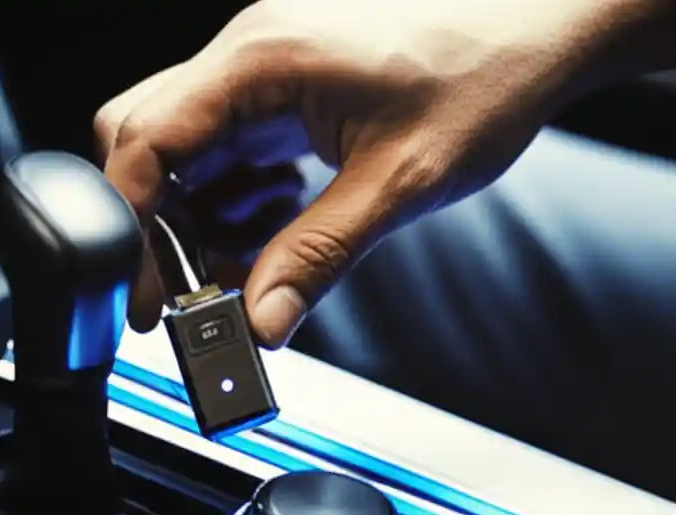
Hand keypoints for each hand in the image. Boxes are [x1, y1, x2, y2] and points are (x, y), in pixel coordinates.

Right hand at [95, 0, 654, 346]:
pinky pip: (235, 147)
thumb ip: (318, 257)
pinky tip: (281, 222)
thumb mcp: (399, 184)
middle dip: (162, 227)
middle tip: (190, 296)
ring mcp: (269, 69)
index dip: (131, 228)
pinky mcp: (293, 86)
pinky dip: (242, 197)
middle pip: (151, 144)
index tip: (142, 297)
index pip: (144, 141)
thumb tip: (260, 323)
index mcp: (260, 63)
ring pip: (192, 151)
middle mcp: (250, 56)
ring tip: (252, 266)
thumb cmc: (485, 75)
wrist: (543, 26)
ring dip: (206, 217)